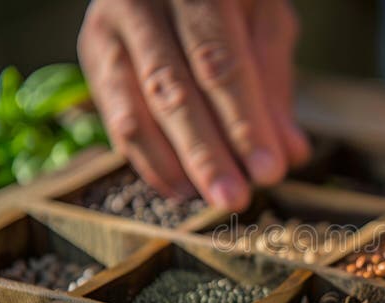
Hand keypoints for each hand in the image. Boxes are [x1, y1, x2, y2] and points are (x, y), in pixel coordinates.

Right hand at [78, 0, 309, 209]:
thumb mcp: (265, 21)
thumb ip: (274, 83)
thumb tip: (291, 153)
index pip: (220, 65)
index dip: (244, 123)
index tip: (269, 171)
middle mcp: (142, 4)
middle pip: (173, 92)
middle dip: (207, 155)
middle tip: (235, 200)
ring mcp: (109, 30)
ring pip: (135, 112)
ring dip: (174, 166)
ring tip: (210, 199)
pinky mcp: (94, 55)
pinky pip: (116, 118)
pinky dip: (148, 160)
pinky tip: (181, 186)